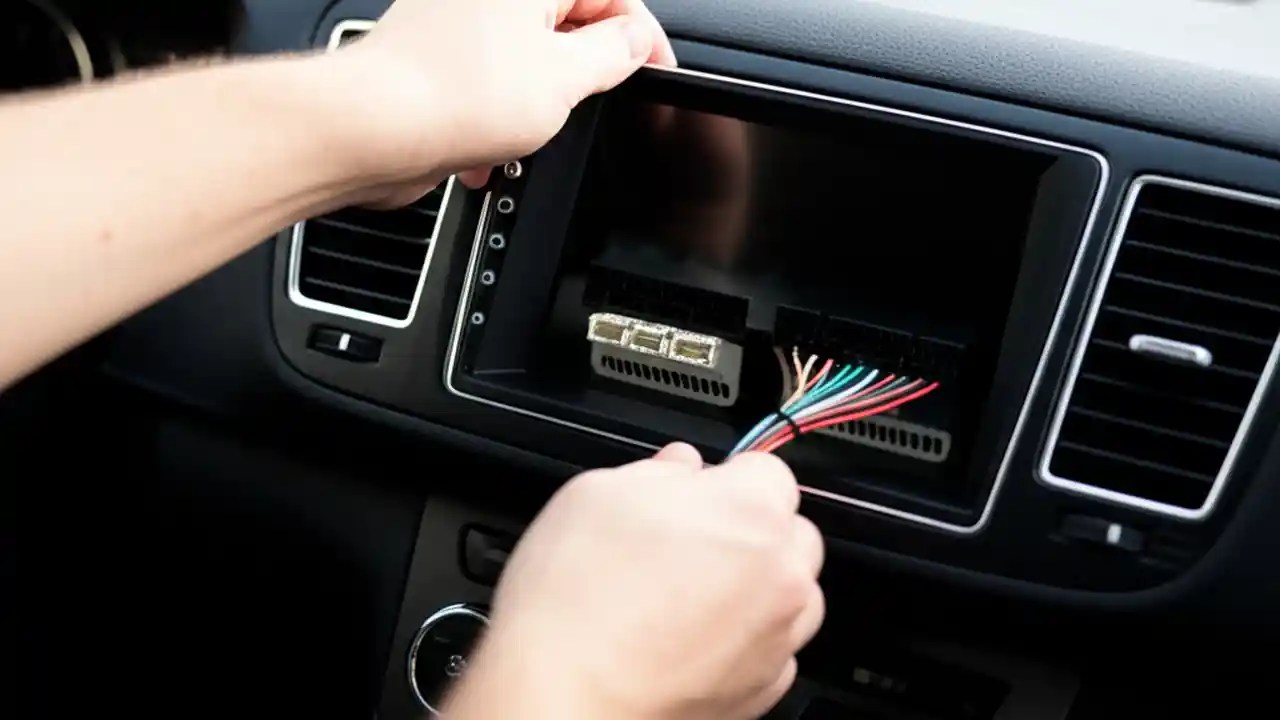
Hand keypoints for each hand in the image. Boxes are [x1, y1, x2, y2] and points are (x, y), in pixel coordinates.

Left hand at [326, 0, 675, 202]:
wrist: (370, 130)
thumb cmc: (454, 95)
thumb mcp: (565, 78)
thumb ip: (612, 55)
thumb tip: (635, 40)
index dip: (641, 37)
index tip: (656, 73)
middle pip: (565, 27)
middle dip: (580, 78)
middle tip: (586, 110)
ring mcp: (456, 24)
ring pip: (526, 65)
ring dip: (536, 110)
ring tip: (527, 138)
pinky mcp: (432, 63)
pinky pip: (485, 89)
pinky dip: (495, 123)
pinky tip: (487, 155)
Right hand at [444, 445, 825, 719]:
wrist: (565, 699)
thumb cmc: (576, 605)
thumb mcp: (596, 495)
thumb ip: (655, 471)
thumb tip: (677, 468)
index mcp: (750, 510)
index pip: (765, 467)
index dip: (723, 477)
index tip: (694, 491)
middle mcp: (781, 573)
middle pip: (790, 531)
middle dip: (749, 530)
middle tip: (685, 543)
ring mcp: (778, 636)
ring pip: (790, 592)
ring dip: (756, 585)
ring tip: (686, 595)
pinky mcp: (765, 686)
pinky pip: (772, 646)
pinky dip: (743, 638)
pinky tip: (688, 637)